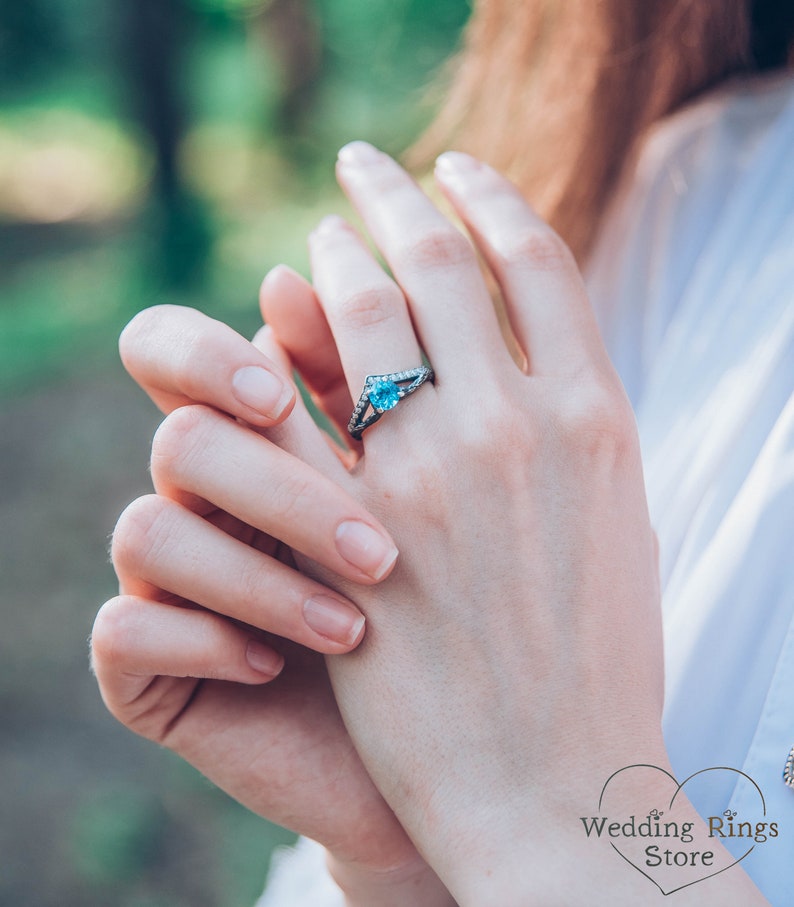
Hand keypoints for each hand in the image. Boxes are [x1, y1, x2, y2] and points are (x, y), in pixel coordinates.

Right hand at [92, 290, 454, 904]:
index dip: (203, 354)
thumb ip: (361, 384)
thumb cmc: (450, 606)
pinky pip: (124, 632)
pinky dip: (206, 641)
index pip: (174, 353)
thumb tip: (284, 272)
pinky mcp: (149, 670)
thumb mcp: (419, 491)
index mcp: (255, 444)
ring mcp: (169, 586)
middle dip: (274, 486)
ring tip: (361, 624)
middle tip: (373, 545)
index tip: (284, 396)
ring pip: (147, 529)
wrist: (454, 746)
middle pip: (180, 438)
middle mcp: (204, 503)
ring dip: (259, 577)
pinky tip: (282, 666)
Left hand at [259, 144, 765, 903]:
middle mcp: (517, 426)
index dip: (488, 199)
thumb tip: (520, 349)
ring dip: (335, 257)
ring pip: (363, 314)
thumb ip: (574, 425)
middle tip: (365, 170)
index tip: (454, 171)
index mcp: (598, 418)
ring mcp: (431, 475)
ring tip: (321, 233)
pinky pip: (301, 404)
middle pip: (440, 265)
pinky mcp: (353, 532)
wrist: (556, 785)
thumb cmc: (598, 662)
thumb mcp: (615, 519)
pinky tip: (271, 316)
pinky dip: (284, 346)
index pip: (537, 261)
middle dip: (395, 199)